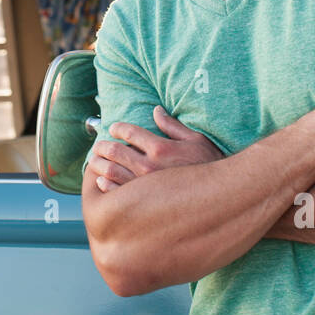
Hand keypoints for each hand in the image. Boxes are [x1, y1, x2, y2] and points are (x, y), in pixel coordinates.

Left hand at [87, 106, 222, 191]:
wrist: (221, 197)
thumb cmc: (210, 165)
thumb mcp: (195, 139)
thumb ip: (172, 125)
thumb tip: (156, 110)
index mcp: (160, 147)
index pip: (129, 132)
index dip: (118, 128)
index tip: (113, 129)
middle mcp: (149, 166)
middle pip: (115, 151)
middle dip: (103, 146)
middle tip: (98, 146)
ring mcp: (144, 186)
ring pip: (111, 172)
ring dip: (99, 165)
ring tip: (94, 161)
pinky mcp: (143, 204)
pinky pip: (117, 194)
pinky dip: (105, 186)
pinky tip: (102, 182)